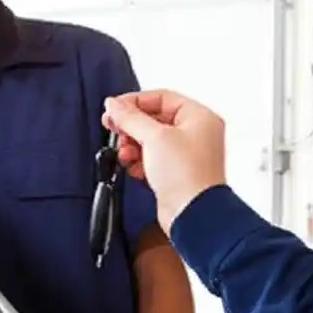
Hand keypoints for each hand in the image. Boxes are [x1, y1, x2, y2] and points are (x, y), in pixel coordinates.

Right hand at [102, 90, 227, 232]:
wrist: (192, 214)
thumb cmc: (188, 177)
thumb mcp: (154, 137)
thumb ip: (131, 117)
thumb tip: (115, 105)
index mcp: (199, 117)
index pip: (161, 97)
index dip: (135, 101)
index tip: (114, 108)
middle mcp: (195, 134)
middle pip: (154, 119)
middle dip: (131, 126)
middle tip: (114, 128)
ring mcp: (186, 154)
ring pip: (150, 140)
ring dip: (132, 144)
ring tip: (124, 151)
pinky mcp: (176, 173)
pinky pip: (152, 159)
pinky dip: (139, 160)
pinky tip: (132, 166)